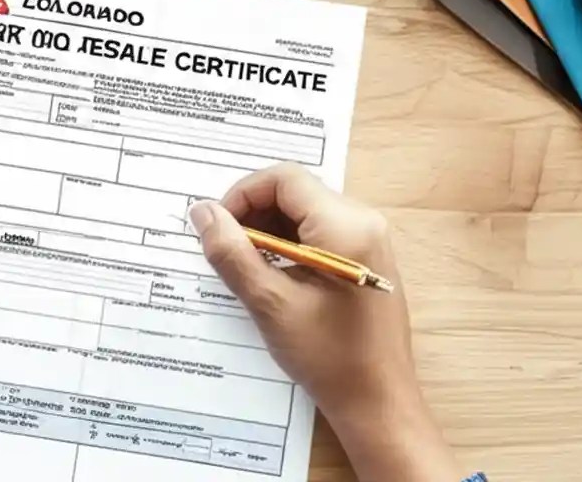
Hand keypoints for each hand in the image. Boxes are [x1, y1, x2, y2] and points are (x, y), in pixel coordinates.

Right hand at [191, 164, 460, 481]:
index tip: (217, 227)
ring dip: (269, 229)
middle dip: (253, 212)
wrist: (379, 402)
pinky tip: (272, 276)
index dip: (242, 194)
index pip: (284, 179)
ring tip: (246, 266)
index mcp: (345, 225)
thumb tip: (202, 212)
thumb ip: (232, 252)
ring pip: (305, 212)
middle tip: (226, 249)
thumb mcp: (270, 303)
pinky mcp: (367, 259)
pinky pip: (320, 232)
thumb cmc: (328, 356)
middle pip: (295, 192)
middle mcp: (364, 221)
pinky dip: (289, 244)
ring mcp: (370, 239)